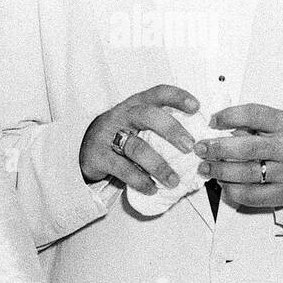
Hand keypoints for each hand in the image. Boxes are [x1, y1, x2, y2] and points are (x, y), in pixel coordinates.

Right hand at [79, 83, 198, 192]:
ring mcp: (108, 135)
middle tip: (189, 146)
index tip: (196, 107)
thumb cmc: (121, 136)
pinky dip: (139, 180)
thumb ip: (160, 128)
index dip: (177, 97)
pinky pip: (122, 169)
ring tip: (173, 180)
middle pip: (147, 115)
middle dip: (172, 130)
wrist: (84, 149)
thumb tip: (198, 145)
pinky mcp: (98, 156)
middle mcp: (122, 115)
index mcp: (135, 105)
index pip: (157, 94)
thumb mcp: (138, 125)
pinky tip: (151, 188)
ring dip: (159, 165)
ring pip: (136, 147)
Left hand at [195, 103, 282, 209]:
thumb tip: (214, 129)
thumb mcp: (274, 123)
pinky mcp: (281, 194)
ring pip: (245, 174)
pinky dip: (231, 189)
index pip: (253, 115)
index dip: (228, 116)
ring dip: (219, 171)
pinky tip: (223, 183)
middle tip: (201, 148)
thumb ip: (248, 123)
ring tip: (205, 167)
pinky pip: (249, 195)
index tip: (211, 121)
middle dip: (217, 148)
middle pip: (246, 148)